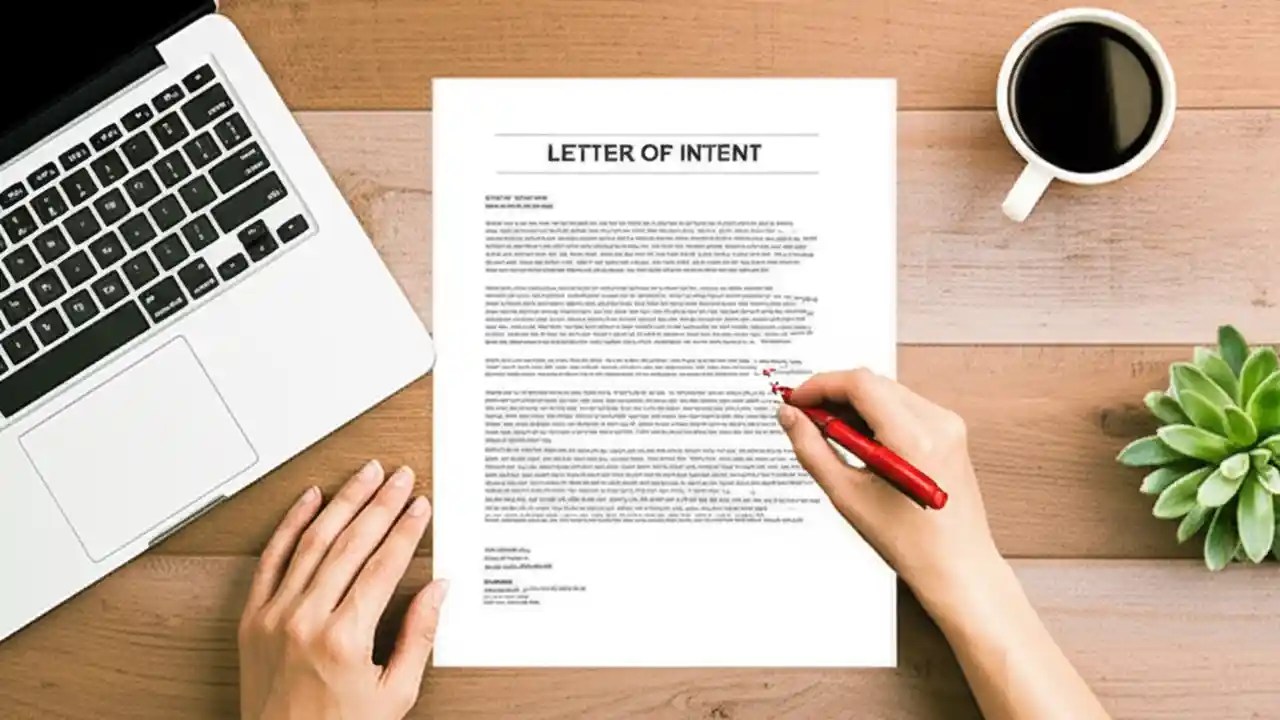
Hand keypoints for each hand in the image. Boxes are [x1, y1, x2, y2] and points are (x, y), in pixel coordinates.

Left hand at [238, 461, 447, 719]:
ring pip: (313, 541)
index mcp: (345, 638)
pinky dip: (290, 524)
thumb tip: (438, 591)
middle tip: (400, 477)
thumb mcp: (395, 693)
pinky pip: (271, 559)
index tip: (421, 506)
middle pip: (351, 544)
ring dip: (343, 502)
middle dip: (381, 504)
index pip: (384, 565)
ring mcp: (275, 616)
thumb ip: (418, 636)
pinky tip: (309, 499)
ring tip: (365, 475)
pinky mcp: (252, 619)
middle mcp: (306, 620)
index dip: (407, 530)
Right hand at [776, 369, 1001, 609]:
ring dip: (853, 404)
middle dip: (833, 394)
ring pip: (887, 391)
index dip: (820, 385)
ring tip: (830, 435)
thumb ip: (812, 449)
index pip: (859, 384)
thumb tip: (790, 418)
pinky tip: (859, 440)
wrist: (958, 567)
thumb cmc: (912, 544)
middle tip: (805, 418)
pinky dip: (875, 414)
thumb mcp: (848, 495)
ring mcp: (948, 425)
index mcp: (914, 439)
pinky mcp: (950, 432)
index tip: (796, 400)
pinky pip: (904, 406)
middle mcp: (938, 423)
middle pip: (873, 383)